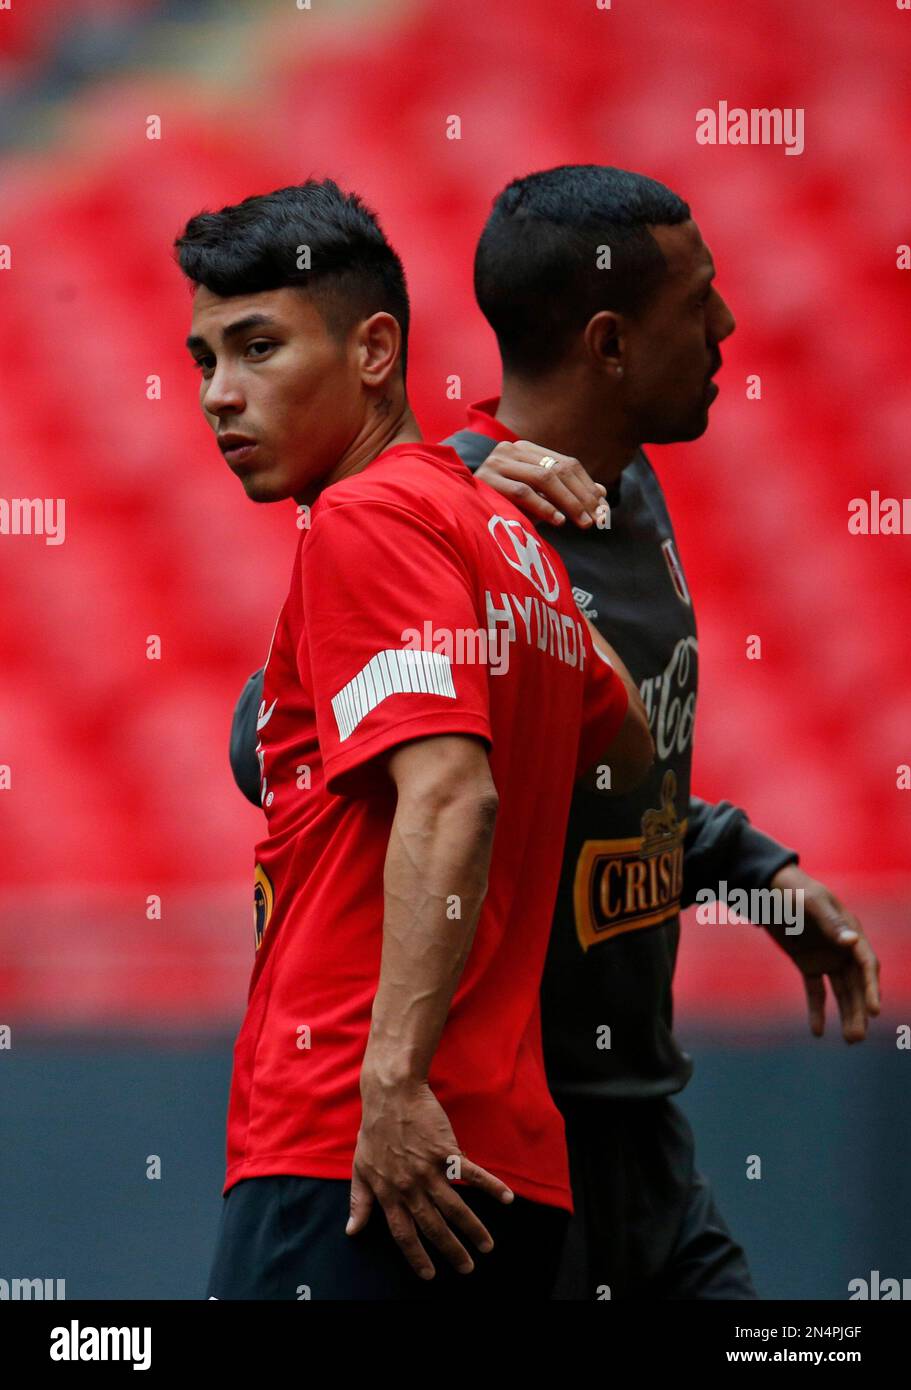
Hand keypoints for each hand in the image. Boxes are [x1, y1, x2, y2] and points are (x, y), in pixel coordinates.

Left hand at [347, 1073, 513, 1278]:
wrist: (391, 1095)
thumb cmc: (374, 1130)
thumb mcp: (360, 1168)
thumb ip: (359, 1202)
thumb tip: (352, 1231)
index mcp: (389, 1193)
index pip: (404, 1234)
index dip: (416, 1257)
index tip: (429, 1274)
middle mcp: (410, 1187)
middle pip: (433, 1227)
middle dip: (451, 1251)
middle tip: (467, 1268)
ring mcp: (429, 1170)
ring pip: (455, 1208)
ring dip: (473, 1229)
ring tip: (487, 1246)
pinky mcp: (446, 1151)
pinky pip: (472, 1174)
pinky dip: (490, 1186)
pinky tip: (507, 1198)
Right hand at [476, 440, 608, 529]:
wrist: (456, 506)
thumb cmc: (500, 502)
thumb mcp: (536, 495)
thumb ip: (565, 491)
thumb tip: (602, 493)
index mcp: (525, 449)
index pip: (566, 463)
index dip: (586, 485)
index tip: (602, 507)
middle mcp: (512, 450)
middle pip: (558, 469)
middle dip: (581, 496)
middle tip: (596, 519)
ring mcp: (497, 463)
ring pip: (544, 477)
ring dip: (568, 502)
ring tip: (581, 522)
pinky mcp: (487, 480)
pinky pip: (522, 491)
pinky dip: (543, 507)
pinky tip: (557, 521)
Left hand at [769, 864, 880, 1042]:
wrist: (766, 888)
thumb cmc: (792, 889)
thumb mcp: (810, 902)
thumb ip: (831, 922)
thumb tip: (852, 942)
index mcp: (850, 931)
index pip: (866, 964)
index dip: (871, 988)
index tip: (873, 1010)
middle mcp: (843, 948)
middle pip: (857, 984)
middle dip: (860, 1010)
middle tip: (857, 1037)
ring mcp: (827, 957)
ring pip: (842, 991)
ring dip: (847, 1014)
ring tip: (851, 1040)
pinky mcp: (808, 964)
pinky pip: (816, 990)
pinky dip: (817, 1010)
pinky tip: (817, 1031)